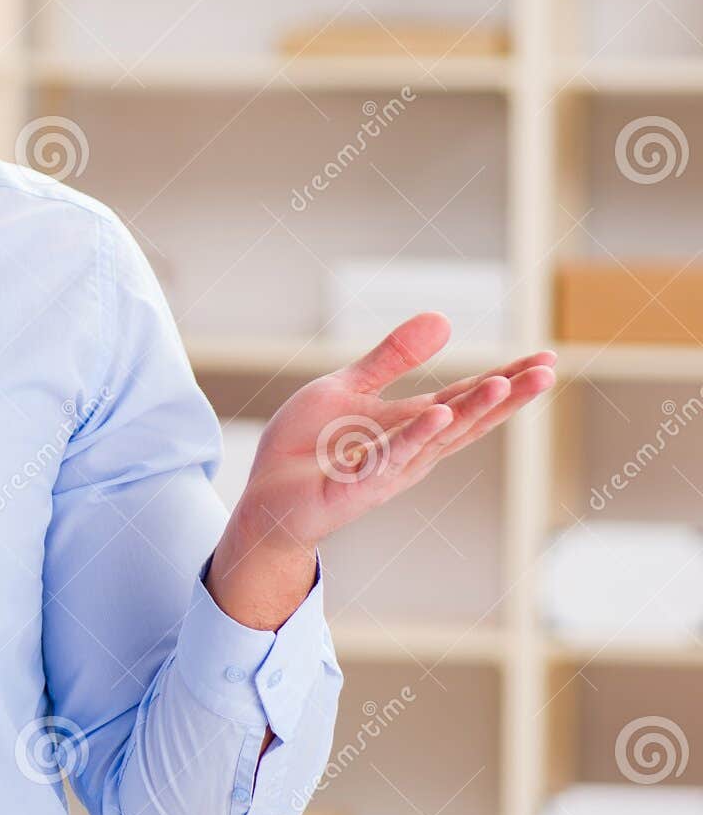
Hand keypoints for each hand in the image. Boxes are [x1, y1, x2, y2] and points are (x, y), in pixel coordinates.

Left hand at [229, 310, 555, 559]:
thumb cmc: (308, 445)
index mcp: (411, 424)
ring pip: (436, 437)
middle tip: (548, 370)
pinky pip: (388, 456)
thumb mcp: (348, 388)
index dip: (505, 379)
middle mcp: (410, 449)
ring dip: (471, 411)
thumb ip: (392, 358)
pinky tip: (440, 415)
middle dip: (506, 396)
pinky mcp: (356, 487)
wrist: (266, 496)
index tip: (546, 358)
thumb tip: (444, 318)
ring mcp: (387, 470)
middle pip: (465, 418)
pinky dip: (414, 436)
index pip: (466, 398)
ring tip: (505, 382)